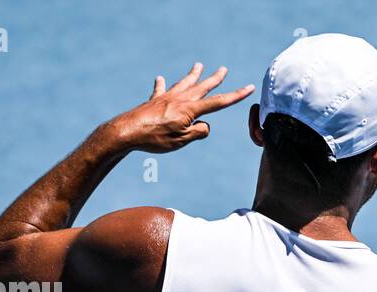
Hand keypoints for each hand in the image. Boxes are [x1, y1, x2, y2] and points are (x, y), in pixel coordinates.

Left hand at [110, 64, 253, 153]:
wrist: (128, 131)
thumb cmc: (156, 138)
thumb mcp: (182, 140)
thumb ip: (198, 132)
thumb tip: (204, 125)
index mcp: (190, 109)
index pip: (218, 102)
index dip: (236, 95)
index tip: (249, 88)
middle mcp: (180, 99)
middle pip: (202, 87)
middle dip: (215, 78)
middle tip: (224, 69)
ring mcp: (166, 97)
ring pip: (184, 83)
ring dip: (193, 75)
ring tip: (198, 65)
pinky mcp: (154, 100)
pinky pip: (160, 89)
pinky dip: (162, 84)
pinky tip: (160, 79)